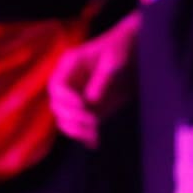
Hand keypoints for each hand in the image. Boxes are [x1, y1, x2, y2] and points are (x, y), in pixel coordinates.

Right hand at [49, 16, 138, 146]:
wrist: (136, 52)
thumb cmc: (122, 49)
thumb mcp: (115, 59)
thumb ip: (102, 78)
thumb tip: (90, 100)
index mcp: (70, 65)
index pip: (56, 86)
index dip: (65, 99)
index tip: (83, 106)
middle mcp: (70, 81)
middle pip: (57, 105)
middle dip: (72, 117)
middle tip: (93, 124)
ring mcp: (78, 96)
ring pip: (65, 118)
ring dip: (76, 130)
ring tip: (94, 137)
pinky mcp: (89, 108)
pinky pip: (79, 124)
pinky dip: (84, 135)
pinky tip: (94, 143)